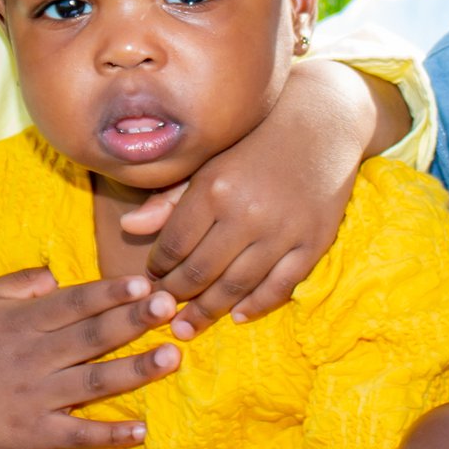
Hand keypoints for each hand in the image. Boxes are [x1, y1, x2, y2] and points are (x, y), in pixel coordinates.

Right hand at [0, 269, 179, 448]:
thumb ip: (21, 283)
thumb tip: (59, 276)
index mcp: (23, 321)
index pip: (75, 303)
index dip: (110, 293)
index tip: (145, 284)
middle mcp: (33, 357)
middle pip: (91, 338)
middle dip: (133, 321)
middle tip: (173, 307)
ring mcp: (34, 397)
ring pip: (93, 383)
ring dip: (135, 372)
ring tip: (172, 358)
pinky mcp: (30, 432)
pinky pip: (76, 434)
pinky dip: (109, 434)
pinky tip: (141, 430)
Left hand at [127, 62, 400, 337]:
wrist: (321, 121)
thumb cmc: (256, 141)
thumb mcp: (209, 161)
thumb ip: (168, 198)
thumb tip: (128, 228)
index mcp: (213, 189)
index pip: (173, 245)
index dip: (157, 268)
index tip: (150, 279)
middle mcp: (246, 213)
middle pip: (200, 271)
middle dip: (175, 295)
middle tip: (161, 310)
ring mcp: (282, 231)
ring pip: (236, 286)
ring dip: (208, 311)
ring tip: (188, 326)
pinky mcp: (313, 241)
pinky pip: (280, 286)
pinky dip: (256, 305)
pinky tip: (237, 315)